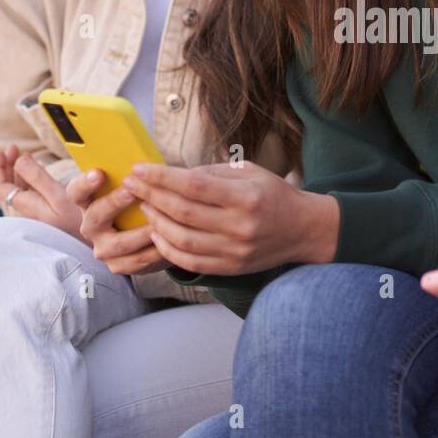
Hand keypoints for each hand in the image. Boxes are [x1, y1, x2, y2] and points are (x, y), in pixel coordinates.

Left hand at [0, 146, 85, 239]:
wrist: (97, 240)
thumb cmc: (79, 221)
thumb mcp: (59, 196)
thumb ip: (38, 178)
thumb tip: (19, 160)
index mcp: (28, 206)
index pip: (1, 187)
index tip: (2, 151)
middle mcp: (30, 210)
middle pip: (8, 187)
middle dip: (7, 166)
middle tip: (13, 149)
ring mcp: (40, 211)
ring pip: (21, 189)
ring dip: (18, 171)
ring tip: (23, 156)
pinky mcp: (51, 211)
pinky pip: (33, 191)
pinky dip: (31, 177)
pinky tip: (39, 170)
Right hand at [67, 170, 170, 275]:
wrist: (144, 234)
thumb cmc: (139, 200)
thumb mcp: (132, 186)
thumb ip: (134, 176)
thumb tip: (148, 162)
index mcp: (88, 201)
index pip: (76, 191)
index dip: (84, 183)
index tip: (99, 173)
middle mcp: (90, 225)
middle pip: (96, 215)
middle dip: (115, 202)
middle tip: (134, 191)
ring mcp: (102, 248)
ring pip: (119, 243)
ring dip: (141, 232)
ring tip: (160, 220)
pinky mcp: (117, 265)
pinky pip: (136, 261)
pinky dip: (154, 251)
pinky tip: (168, 241)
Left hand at [121, 161, 339, 275]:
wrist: (304, 229)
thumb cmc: (273, 195)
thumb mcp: (249, 172)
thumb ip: (211, 173)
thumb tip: (171, 173)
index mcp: (246, 196)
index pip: (192, 185)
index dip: (161, 177)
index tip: (139, 169)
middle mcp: (240, 226)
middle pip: (183, 211)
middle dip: (151, 196)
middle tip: (133, 185)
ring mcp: (235, 250)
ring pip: (181, 239)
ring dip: (156, 222)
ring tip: (145, 206)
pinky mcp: (231, 268)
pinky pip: (189, 261)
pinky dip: (168, 248)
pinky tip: (158, 233)